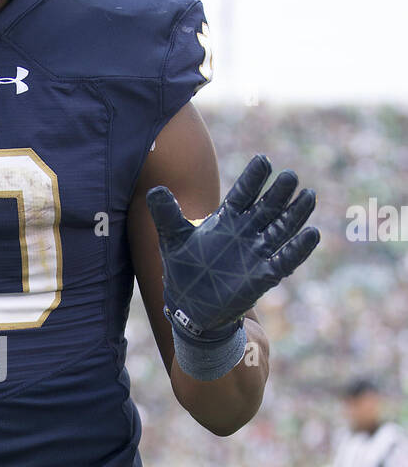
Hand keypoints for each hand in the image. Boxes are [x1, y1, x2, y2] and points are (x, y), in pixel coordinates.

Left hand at [147, 155, 319, 338]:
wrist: (191, 305)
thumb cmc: (183, 267)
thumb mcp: (172, 239)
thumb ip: (167, 214)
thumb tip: (154, 190)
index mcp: (227, 218)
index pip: (243, 193)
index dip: (253, 179)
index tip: (264, 161)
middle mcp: (246, 230)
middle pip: (267, 207)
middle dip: (279, 193)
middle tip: (290, 175)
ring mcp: (257, 251)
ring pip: (282, 228)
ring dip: (296, 214)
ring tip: (309, 195)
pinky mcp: (264, 274)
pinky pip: (286, 259)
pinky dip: (299, 248)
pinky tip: (312, 233)